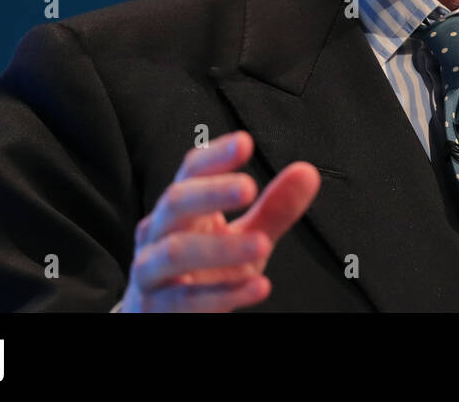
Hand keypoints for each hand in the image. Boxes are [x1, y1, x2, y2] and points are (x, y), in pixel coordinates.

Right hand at [121, 131, 319, 311]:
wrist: (161, 315)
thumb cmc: (205, 268)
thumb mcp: (245, 236)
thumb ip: (274, 207)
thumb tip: (307, 172)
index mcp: (181, 206)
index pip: (191, 170)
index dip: (215, 155)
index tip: (245, 142)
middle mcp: (158, 231)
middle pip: (176, 202)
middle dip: (211, 193)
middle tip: (250, 187)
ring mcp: (151, 270)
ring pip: (176, 252)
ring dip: (221, 248)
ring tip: (263, 243)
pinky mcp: (157, 308)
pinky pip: (187, 299)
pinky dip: (224, 294)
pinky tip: (259, 286)